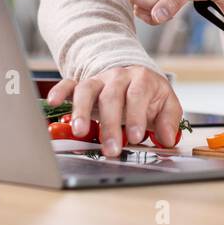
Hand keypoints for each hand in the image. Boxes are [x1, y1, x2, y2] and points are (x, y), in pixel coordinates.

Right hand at [46, 66, 182, 158]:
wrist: (133, 75)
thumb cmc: (149, 94)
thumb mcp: (166, 103)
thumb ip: (169, 120)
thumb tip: (168, 138)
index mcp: (141, 79)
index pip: (138, 96)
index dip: (136, 116)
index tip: (136, 137)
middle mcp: (118, 76)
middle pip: (111, 97)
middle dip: (110, 124)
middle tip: (111, 148)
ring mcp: (98, 79)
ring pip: (87, 90)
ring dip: (82, 110)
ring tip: (80, 131)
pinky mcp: (82, 84)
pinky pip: (68, 84)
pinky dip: (60, 91)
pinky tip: (54, 102)